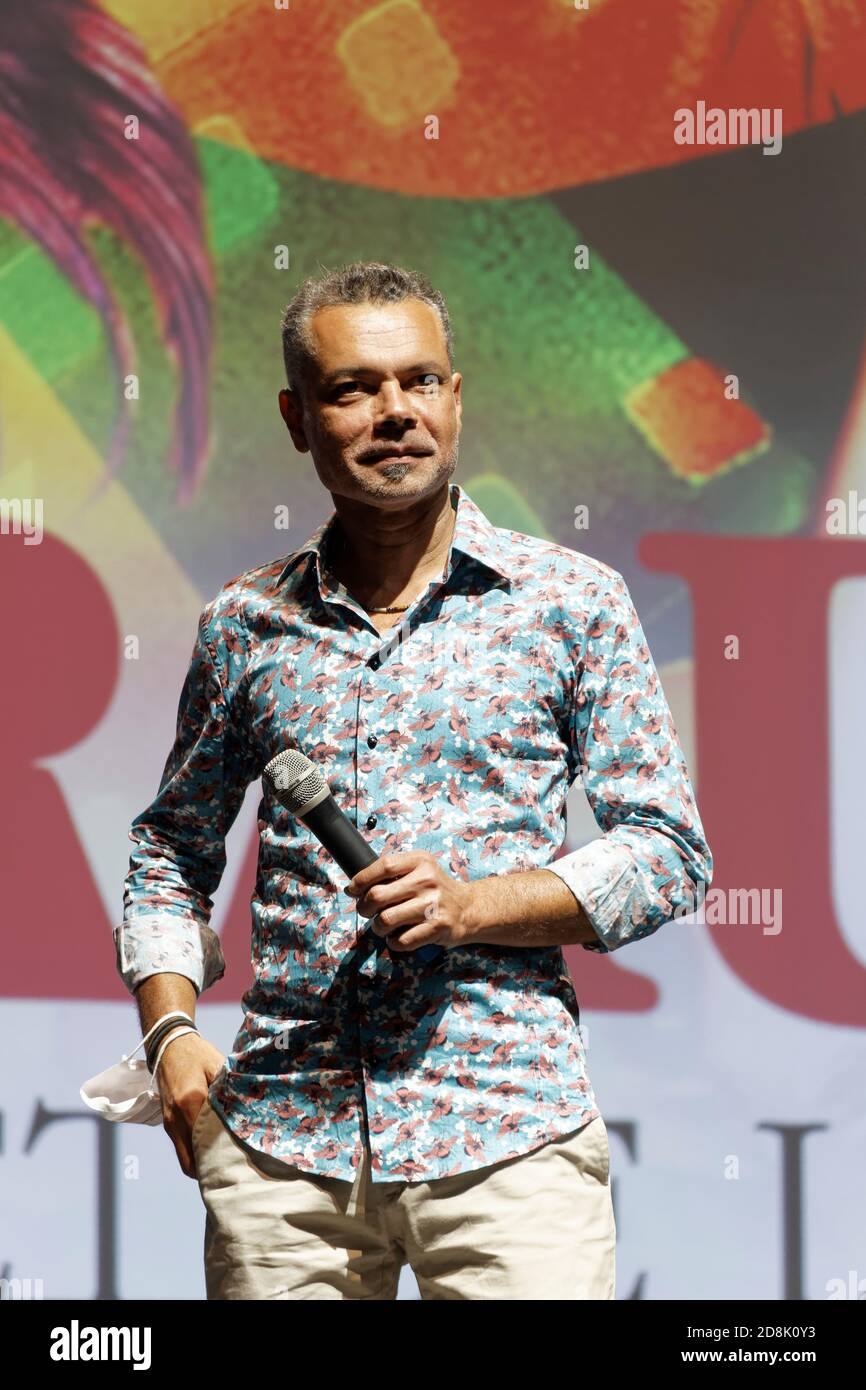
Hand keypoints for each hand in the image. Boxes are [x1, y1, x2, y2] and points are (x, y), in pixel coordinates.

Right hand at [155, 1032, 225, 1179]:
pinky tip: (212, 1152)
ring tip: (225, 1165)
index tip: (239, 1164)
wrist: (169, 1045)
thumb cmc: (197, 1054)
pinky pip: (181, 1148)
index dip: (220, 1156)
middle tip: (234, 1172)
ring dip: (202, 1165)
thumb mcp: (218, 1066)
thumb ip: (231, 1089)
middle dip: (211, 1169)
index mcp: (191, 1101)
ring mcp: (169, 1123)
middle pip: (192, 1159)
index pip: (205, 1140)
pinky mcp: (167, 1123)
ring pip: (184, 1159)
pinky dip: (194, 1155)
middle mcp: (176, 1117)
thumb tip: (250, 1110)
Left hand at [345, 850, 477, 953]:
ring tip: (383, 926)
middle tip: (366, 911)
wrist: (469, 909)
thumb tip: (355, 886)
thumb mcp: (420, 869)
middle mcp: (427, 880)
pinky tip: (398, 936)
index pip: (383, 866)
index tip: (352, 889)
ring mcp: (432, 905)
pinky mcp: (436, 928)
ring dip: (377, 927)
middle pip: (377, 895)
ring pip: (385, 920)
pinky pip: (400, 940)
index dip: (361, 879)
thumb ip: (393, 872)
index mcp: (421, 861)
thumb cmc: (436, 890)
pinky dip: (393, 941)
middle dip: (364, 907)